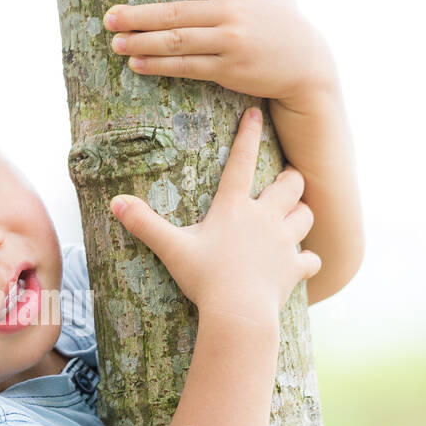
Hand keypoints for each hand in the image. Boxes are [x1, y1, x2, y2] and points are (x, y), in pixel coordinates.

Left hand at [103, 0, 335, 107]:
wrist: (306, 67)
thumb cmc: (285, 20)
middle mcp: (232, 13)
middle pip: (177, 12)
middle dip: (139, 15)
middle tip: (109, 16)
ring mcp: (229, 44)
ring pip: (178, 42)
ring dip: (143, 43)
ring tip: (115, 42)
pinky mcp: (228, 70)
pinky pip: (187, 67)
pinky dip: (159, 66)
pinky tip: (136, 64)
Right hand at [108, 108, 321, 324]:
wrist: (238, 311)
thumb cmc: (204, 278)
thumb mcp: (171, 249)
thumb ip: (144, 224)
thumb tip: (114, 201)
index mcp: (234, 207)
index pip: (241, 161)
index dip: (249, 134)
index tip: (257, 114)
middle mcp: (264, 218)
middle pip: (289, 185)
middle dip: (291, 177)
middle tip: (288, 175)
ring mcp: (283, 243)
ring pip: (306, 215)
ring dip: (303, 212)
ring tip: (298, 213)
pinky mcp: (293, 268)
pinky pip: (310, 259)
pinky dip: (308, 259)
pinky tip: (302, 262)